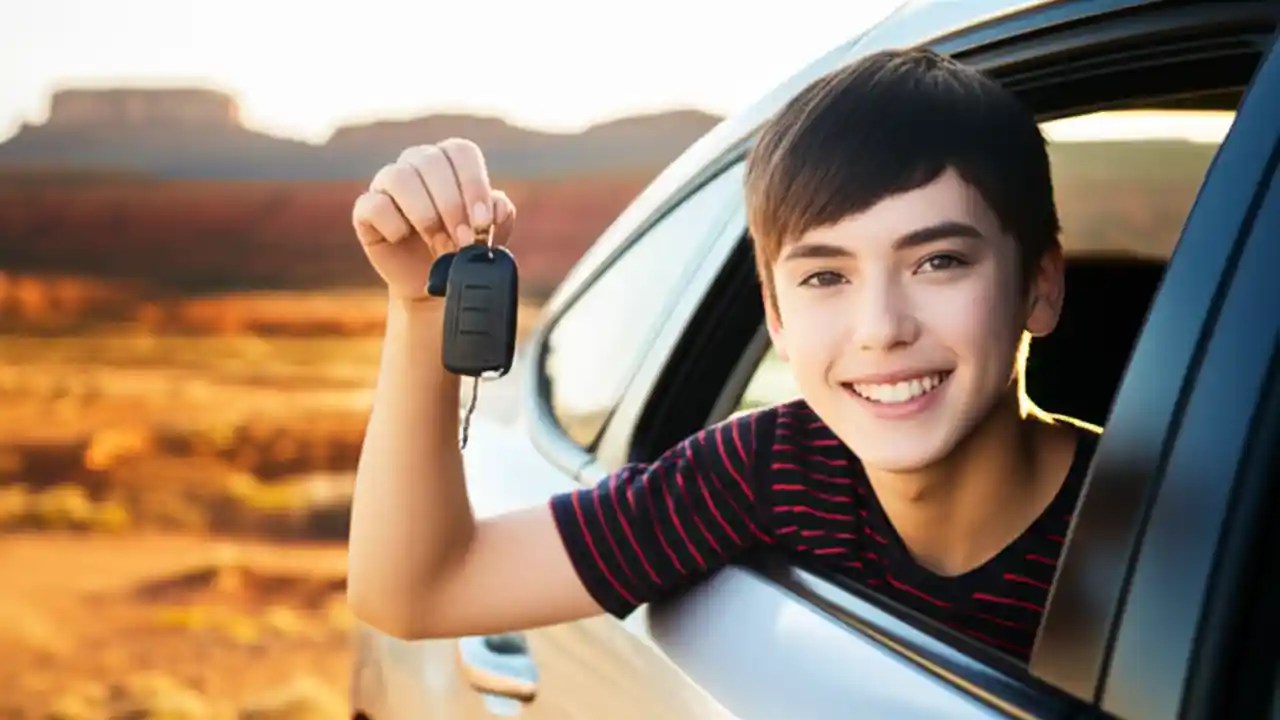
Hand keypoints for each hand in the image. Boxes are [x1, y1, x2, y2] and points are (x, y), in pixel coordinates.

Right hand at [352, 138, 515, 301]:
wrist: (433, 282)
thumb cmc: (462, 248)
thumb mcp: (488, 233)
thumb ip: (498, 215)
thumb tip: (496, 207)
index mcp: (449, 161)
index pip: (461, 152)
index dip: (474, 185)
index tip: (482, 222)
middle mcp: (417, 163)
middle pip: (432, 163)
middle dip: (452, 207)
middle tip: (462, 241)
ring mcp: (387, 183)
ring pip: (400, 177)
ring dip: (424, 215)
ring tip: (438, 244)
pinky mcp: (366, 209)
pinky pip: (374, 205)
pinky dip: (393, 225)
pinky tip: (403, 239)